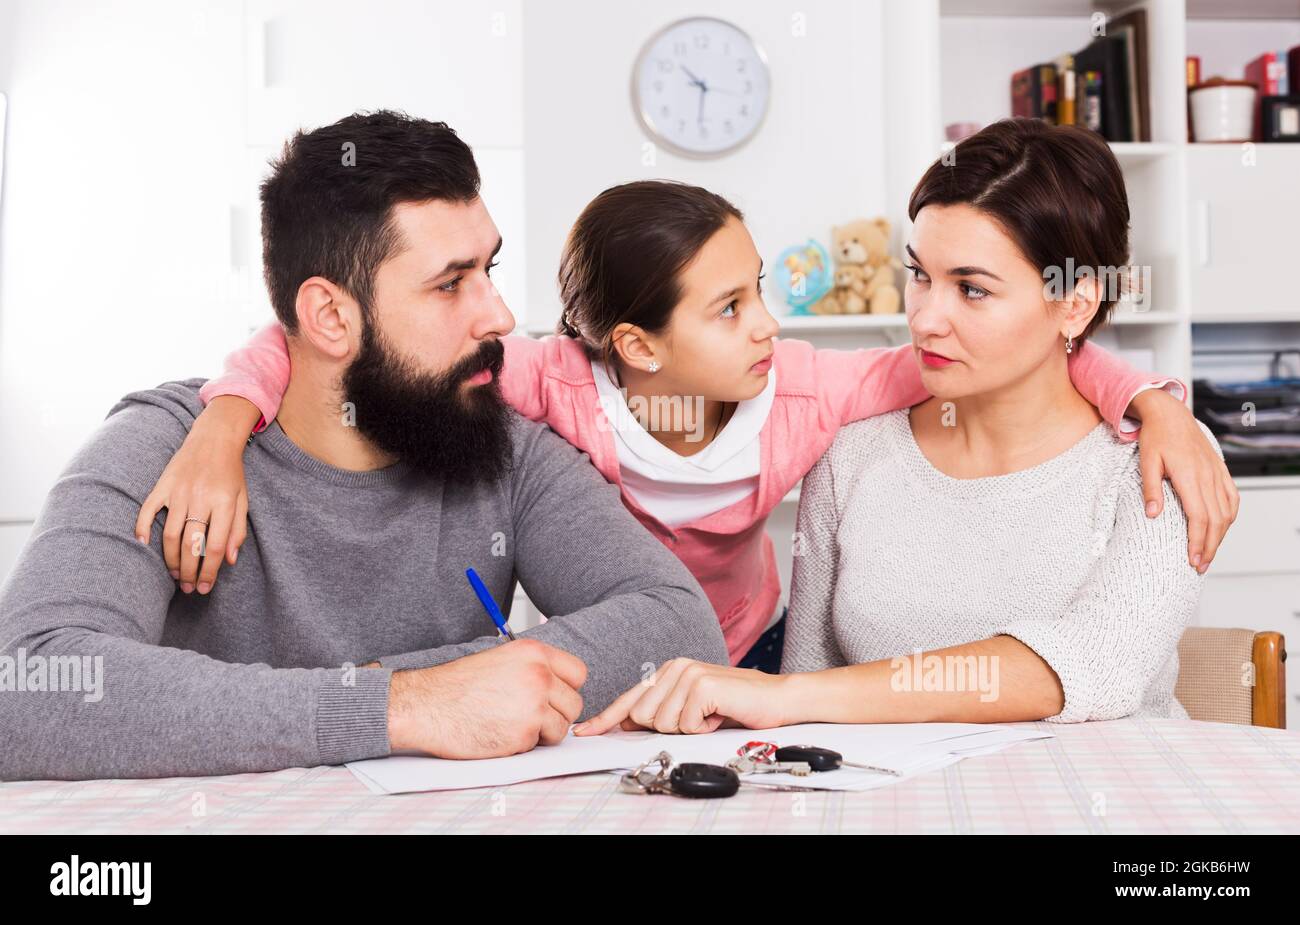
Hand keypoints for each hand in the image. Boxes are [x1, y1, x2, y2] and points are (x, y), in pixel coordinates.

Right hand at [134, 395, 259, 593]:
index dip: (210, 572)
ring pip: (170, 534)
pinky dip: (141, 528)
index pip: (214, 547)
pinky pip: (148, 510)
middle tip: (189, 588)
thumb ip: (237, 530)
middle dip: (189, 572)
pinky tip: (143, 545)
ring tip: (175, 575)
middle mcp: (200, 499)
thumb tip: (229, 561)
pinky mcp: (162, 485)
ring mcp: (179, 492)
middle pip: (190, 546)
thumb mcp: (243, 500)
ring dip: (170, 560)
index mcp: (224, 503)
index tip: (206, 588)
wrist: (214, 439)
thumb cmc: (231, 473)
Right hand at [387, 638, 586, 757]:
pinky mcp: (524, 733)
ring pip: (562, 727)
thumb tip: (558, 685)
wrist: (426, 705)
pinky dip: (525, 745)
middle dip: (557, 714)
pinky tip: (500, 734)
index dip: (566, 688)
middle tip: (531, 717)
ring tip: (513, 726)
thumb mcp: (500, 660)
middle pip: (574, 703)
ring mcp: (534, 705)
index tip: (554, 697)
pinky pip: (540, 744)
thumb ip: (532, 668)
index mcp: (534, 653)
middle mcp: (539, 675)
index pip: (578, 673)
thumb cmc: (456, 686)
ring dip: (543, 732)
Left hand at [572, 658, 791, 735]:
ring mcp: (688, 673)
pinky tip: (718, 715)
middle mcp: (675, 667)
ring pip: (661, 723)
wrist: (778, 699)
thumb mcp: (692, 710)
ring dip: (688, 729)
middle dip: (668, 729)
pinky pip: (684, 724)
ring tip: (710, 716)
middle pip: (642, 717)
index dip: (606, 718)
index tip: (585, 732)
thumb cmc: (737, 707)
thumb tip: (626, 726)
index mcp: (669, 671)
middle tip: (698, 719)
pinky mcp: (702, 685)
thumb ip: (661, 713)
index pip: (631, 699)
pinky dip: (702, 728)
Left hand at [1130, 388, 1238, 572]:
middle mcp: (1207, 477)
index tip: (1193, 560)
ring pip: (1226, 511)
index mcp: (1189, 476)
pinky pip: (1231, 496)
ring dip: (1220, 535)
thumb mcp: (1146, 461)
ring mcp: (1216, 473)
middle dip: (1209, 546)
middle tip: (1200, 566)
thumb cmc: (1156, 437)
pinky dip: (1230, 515)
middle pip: (1215, 520)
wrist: (1170, 414)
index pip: (1198, 517)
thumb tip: (1153, 515)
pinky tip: (1222, 528)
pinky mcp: (1219, 469)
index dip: (1198, 541)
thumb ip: (1151, 488)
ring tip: (1209, 553)